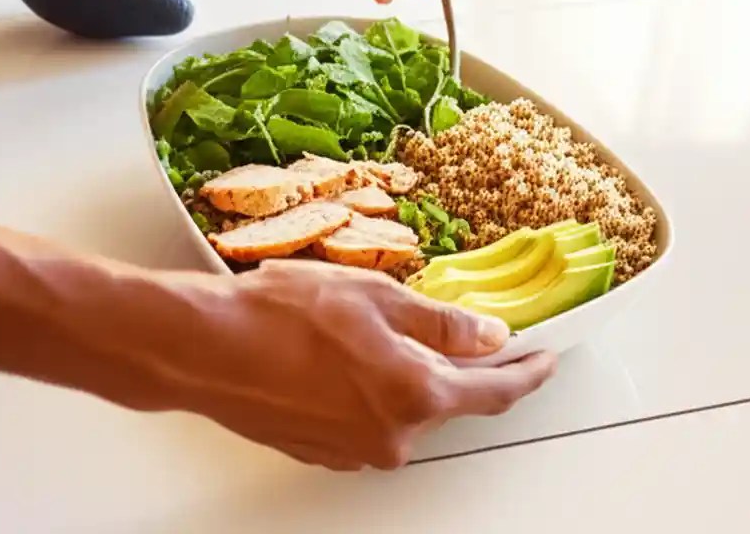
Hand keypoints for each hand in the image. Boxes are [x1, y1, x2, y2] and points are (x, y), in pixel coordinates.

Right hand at [142, 259, 555, 470]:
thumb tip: (488, 336)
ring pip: (402, 410)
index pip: (494, 392)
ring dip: (404, 375)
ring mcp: (354, 450)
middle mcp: (391, 436)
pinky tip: (341, 357)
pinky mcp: (321, 451)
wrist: (204, 350)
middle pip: (444, 400)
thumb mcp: (376, 299)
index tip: (545, 360)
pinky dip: (369, 391)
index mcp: (416, 396)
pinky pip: (365, 420)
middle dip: (455, 365)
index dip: (526, 373)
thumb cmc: (278, 317)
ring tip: (370, 330)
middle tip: (455, 327)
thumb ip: (442, 324)